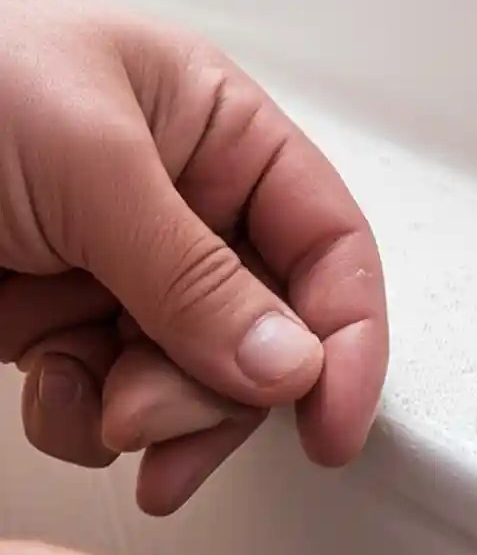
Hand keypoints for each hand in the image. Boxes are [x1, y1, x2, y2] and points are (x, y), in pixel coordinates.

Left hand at [0, 0, 388, 514]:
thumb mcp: (89, 162)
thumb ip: (197, 274)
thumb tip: (290, 362)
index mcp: (218, 133)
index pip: (328, 244)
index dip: (347, 335)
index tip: (333, 421)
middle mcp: (184, 205)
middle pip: (268, 332)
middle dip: (220, 391)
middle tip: (159, 419)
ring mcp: (125, 271)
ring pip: (197, 381)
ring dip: (152, 415)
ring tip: (99, 411)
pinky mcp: (65, 323)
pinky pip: (117, 400)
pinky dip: (86, 420)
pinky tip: (50, 391)